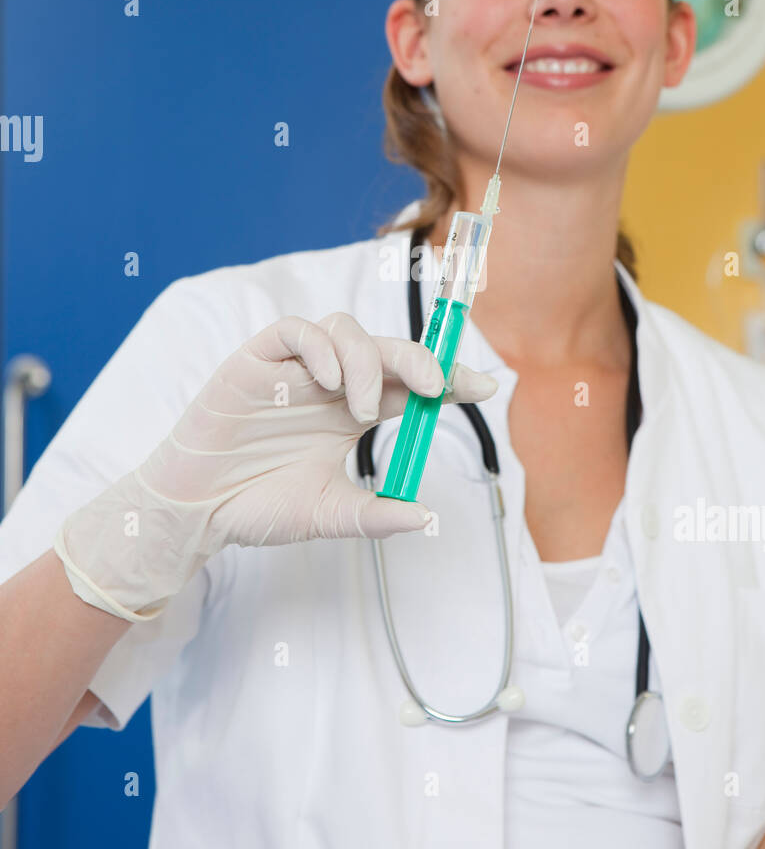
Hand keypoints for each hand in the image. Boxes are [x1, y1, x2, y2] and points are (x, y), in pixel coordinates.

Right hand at [55, 311, 498, 618]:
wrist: (195, 510)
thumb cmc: (256, 507)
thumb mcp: (327, 515)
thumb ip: (374, 515)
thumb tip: (427, 518)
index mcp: (350, 413)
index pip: (407, 385)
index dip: (447, 380)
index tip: (485, 388)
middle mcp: (328, 383)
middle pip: (385, 348)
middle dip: (420, 360)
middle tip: (438, 388)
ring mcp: (294, 369)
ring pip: (344, 329)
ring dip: (364, 360)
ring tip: (358, 410)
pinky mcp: (257, 359)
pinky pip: (295, 329)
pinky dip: (319, 347)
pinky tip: (324, 383)